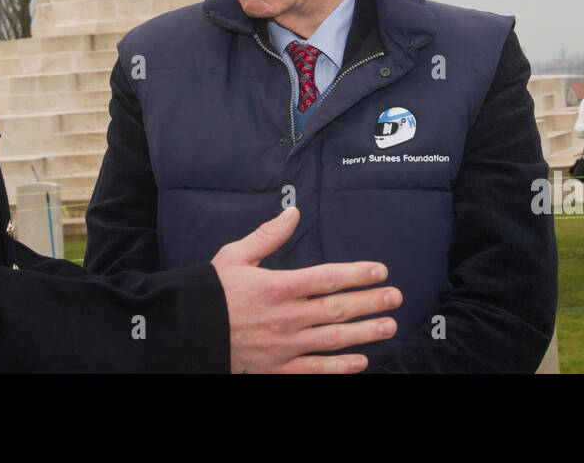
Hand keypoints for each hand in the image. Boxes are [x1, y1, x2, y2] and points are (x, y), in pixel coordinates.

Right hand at [212, 207, 401, 372]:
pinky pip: (315, 370)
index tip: (380, 270)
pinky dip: (340, 368)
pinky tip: (361, 362)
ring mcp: (284, 346)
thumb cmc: (211, 291)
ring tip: (389, 326)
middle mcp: (286, 317)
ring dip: (365, 333)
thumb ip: (268, 236)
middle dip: (370, 302)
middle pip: (337, 309)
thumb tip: (292, 214)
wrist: (187, 330)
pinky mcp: (278, 368)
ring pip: (333, 340)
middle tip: (396, 297)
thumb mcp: (236, 256)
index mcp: (277, 287)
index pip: (327, 277)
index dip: (357, 273)